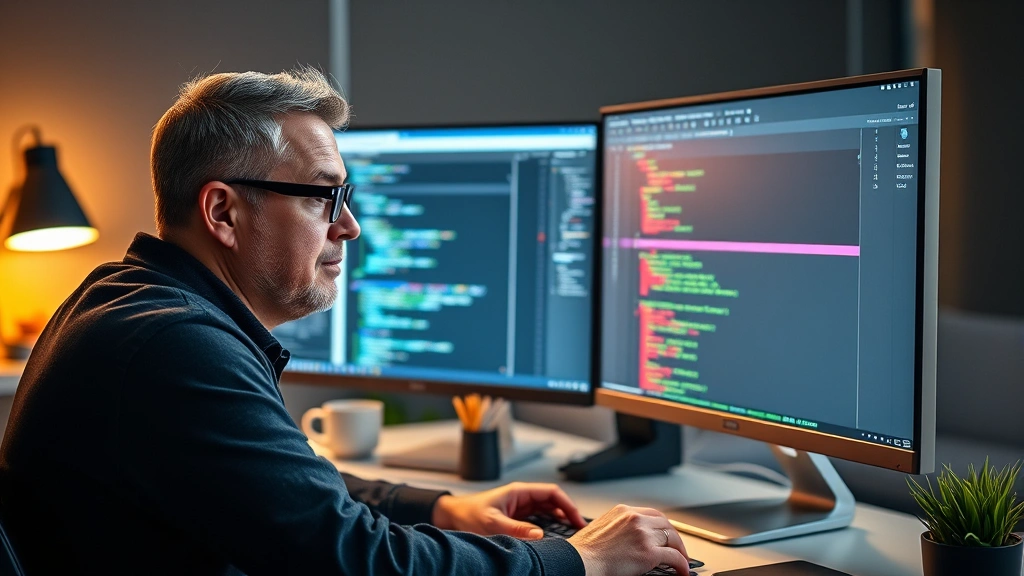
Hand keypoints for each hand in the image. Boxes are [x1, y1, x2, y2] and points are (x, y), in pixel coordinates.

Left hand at [431, 482, 586, 538]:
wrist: (451, 516)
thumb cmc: (468, 514)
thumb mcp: (492, 522)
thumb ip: (516, 529)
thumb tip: (539, 535)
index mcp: (519, 492)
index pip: (552, 493)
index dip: (567, 505)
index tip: (577, 519)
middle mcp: (522, 498)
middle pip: (553, 503)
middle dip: (567, 514)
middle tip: (578, 530)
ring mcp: (520, 508)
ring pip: (547, 512)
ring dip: (559, 522)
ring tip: (570, 534)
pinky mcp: (516, 518)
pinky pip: (538, 521)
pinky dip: (549, 528)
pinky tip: (553, 537)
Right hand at [567, 504, 688, 575]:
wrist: (579, 560)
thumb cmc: (584, 550)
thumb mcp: (600, 527)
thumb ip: (617, 527)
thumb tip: (626, 538)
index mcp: (623, 511)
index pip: (652, 514)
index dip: (662, 526)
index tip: (666, 534)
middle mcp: (635, 518)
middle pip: (666, 524)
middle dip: (674, 537)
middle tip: (678, 548)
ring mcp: (643, 534)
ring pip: (673, 539)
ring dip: (680, 550)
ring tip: (682, 560)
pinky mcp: (648, 553)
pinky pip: (674, 557)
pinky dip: (682, 565)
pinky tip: (682, 571)